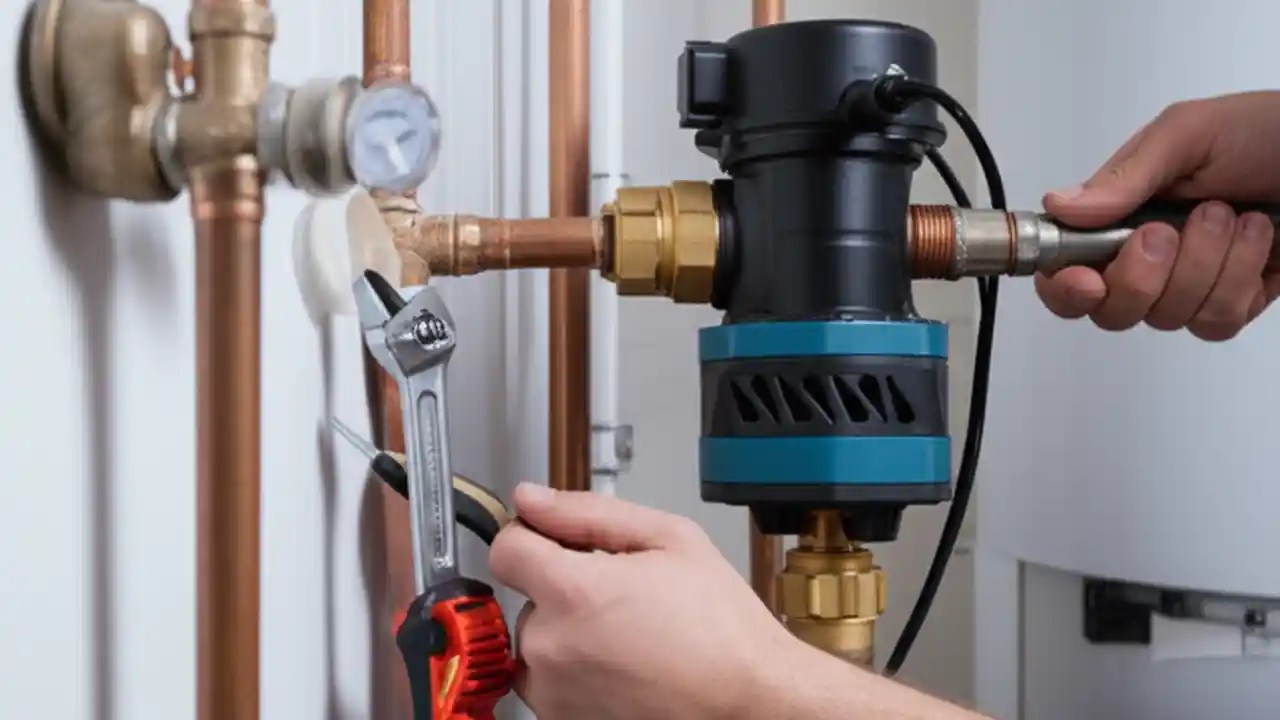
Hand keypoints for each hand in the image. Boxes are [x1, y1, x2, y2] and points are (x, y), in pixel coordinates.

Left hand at [488, 484, 798, 719]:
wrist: (750, 701)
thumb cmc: (723, 629)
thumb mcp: (669, 539)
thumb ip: (588, 512)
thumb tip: (533, 499)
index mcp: (573, 592)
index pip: (506, 549)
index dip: (531, 536)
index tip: (553, 543)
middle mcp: (551, 648)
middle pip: (528, 598)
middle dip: (565, 590)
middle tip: (624, 597)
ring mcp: (554, 694)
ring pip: (538, 643)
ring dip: (568, 635)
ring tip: (629, 637)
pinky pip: (551, 684)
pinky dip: (578, 673)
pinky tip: (626, 667)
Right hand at [1036, 91, 1279, 339]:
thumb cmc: (1267, 131)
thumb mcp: (1189, 133)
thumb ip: (1125, 176)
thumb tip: (1060, 207)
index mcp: (1117, 215)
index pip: (1062, 272)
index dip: (1063, 288)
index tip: (1086, 281)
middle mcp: (1146, 256)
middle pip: (1110, 312)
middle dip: (1142, 277)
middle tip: (1167, 231)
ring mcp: (1190, 283)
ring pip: (1168, 318)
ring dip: (1205, 266)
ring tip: (1232, 217)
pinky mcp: (1233, 301)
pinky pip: (1218, 321)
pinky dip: (1240, 280)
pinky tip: (1257, 240)